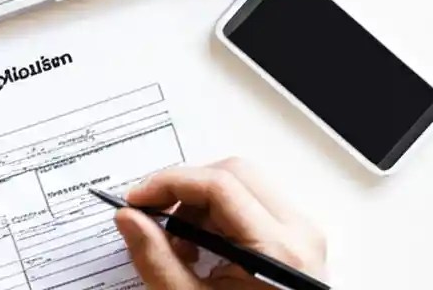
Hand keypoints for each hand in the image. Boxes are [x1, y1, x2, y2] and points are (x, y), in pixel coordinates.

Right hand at [114, 158, 325, 289]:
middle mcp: (300, 234)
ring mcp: (303, 235)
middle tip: (154, 216)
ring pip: (244, 185)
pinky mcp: (298, 241)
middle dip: (185, 190)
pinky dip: (219, 217)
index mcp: (278, 251)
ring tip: (181, 247)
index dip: (170, 184)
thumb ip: (156, 260)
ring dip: (201, 204)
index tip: (138, 200)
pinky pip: (253, 204)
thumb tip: (129, 219)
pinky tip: (203, 251)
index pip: (218, 185)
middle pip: (233, 173)